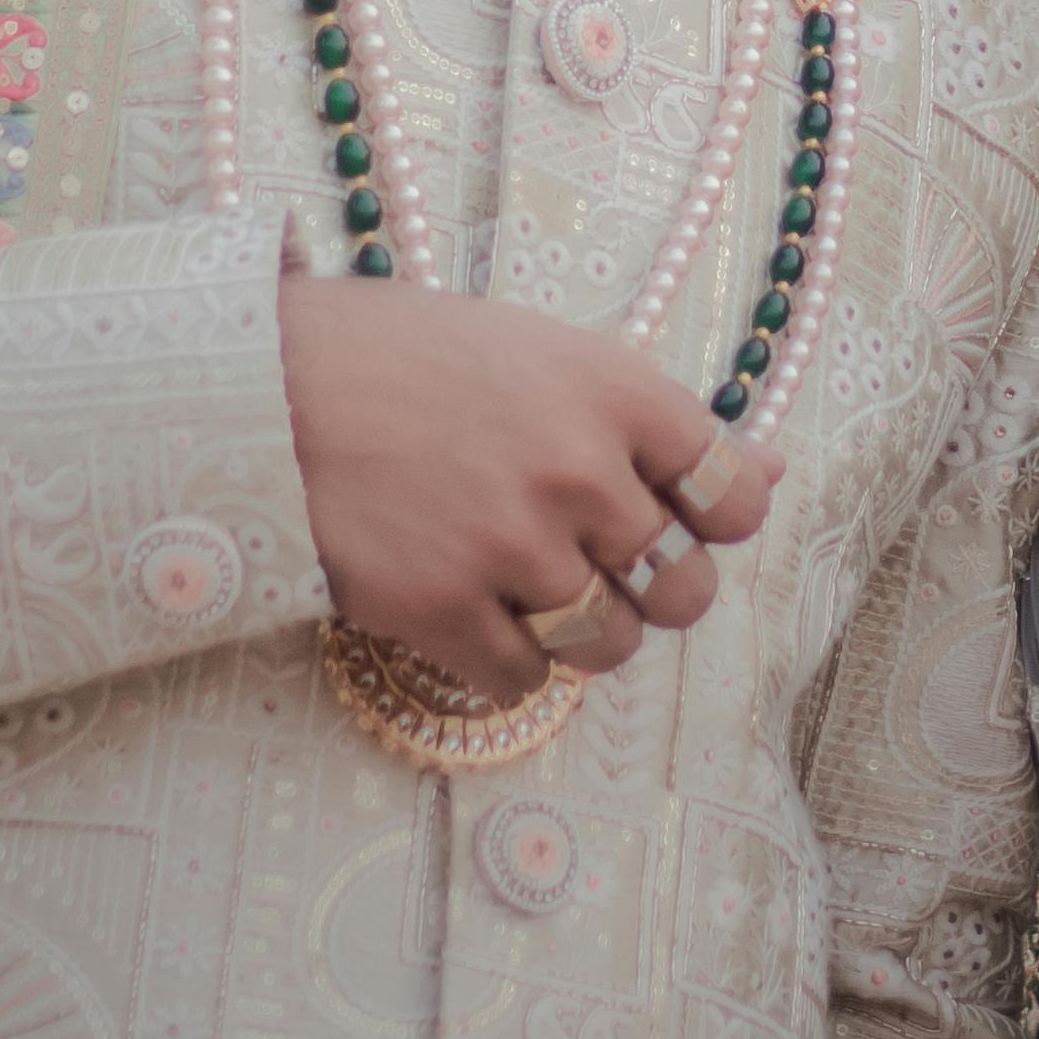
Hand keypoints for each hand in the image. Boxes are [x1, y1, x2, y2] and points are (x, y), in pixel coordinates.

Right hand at [273, 274, 779, 701]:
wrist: (266, 385)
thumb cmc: (405, 356)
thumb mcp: (541, 354)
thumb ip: (649, 420)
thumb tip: (771, 472)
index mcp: (612, 392)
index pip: (732, 493)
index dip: (715, 519)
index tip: (680, 519)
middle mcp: (578, 472)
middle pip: (685, 590)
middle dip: (653, 591)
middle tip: (600, 567)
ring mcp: (512, 548)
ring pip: (609, 645)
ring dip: (581, 633)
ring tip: (527, 590)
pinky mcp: (443, 612)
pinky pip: (522, 685)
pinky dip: (505, 666)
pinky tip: (468, 617)